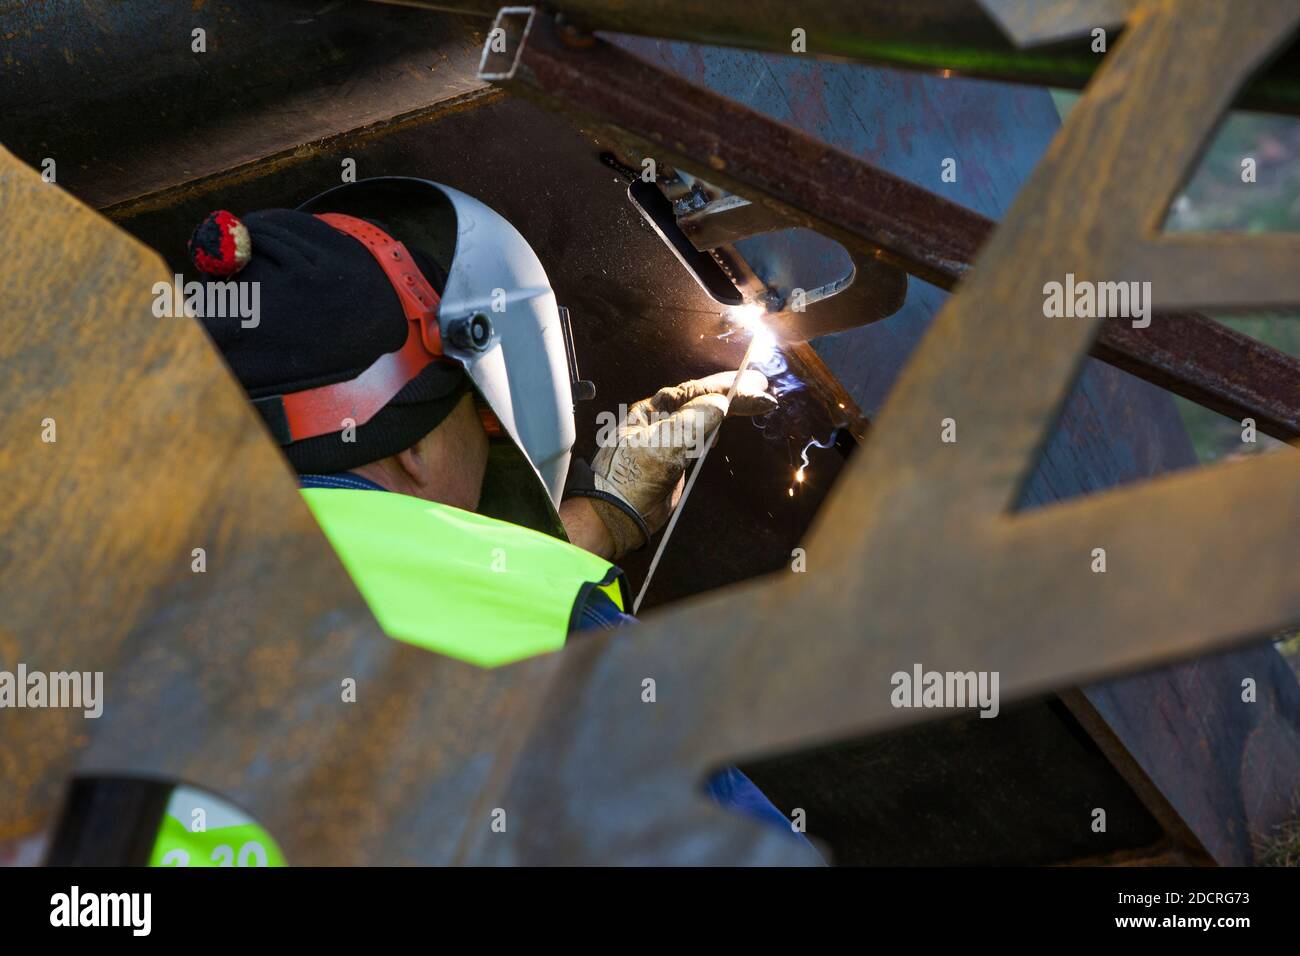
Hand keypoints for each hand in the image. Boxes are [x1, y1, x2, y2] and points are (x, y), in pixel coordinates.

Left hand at [587, 369, 775, 555]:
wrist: (616, 515)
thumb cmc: (631, 478)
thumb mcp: (663, 445)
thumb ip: (693, 421)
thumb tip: (720, 403)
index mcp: (653, 410)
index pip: (698, 391)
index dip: (729, 389)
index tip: (757, 388)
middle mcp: (661, 420)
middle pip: (702, 400)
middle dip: (732, 394)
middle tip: (762, 388)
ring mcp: (668, 440)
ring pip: (702, 417)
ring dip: (726, 409)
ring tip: (752, 401)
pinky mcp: (673, 460)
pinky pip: (698, 439)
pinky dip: (714, 431)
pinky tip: (723, 429)